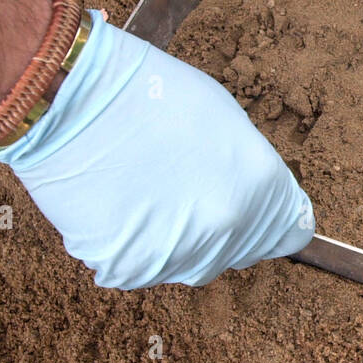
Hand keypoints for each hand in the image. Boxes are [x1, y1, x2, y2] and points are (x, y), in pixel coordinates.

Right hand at [0, 12, 314, 288]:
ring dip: (176, 237)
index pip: (291, 232)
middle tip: (183, 186)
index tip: (254, 209)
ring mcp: (178, 255)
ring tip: (145, 188)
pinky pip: (140, 265)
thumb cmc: (146, 94)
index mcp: (259, 187)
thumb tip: (258, 199)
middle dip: (220, 226)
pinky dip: (130, 243)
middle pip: (239, 250)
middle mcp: (227, 229)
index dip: (272, 219)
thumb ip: (250, 170)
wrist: (70, 101)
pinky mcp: (129, 268)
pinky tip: (117, 201)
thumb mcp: (224, 119)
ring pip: (189, 262)